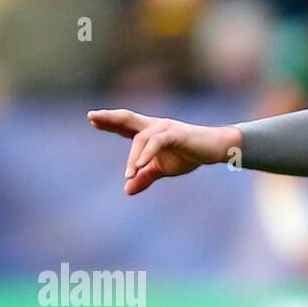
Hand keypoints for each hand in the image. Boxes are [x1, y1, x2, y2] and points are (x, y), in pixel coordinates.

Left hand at [87, 109, 242, 195]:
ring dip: (133, 157)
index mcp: (149, 132)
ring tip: (128, 173)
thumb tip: (127, 190)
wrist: (215, 149)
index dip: (109, 123)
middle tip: (92, 116)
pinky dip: (146, 153)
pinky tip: (138, 165)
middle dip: (110, 118)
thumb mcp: (162, 169)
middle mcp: (154, 126)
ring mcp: (165, 128)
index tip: (93, 120)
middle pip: (127, 118)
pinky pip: (157, 142)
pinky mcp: (176, 134)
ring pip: (141, 137)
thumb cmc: (189, 155)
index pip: (125, 125)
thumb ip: (145, 177)